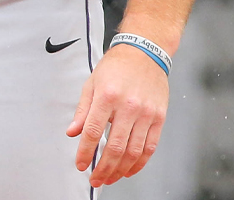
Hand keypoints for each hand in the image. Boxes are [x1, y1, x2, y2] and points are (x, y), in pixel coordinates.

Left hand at [68, 43, 170, 185]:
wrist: (144, 53)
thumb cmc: (115, 68)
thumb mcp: (91, 84)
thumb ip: (83, 111)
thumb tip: (73, 132)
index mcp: (107, 97)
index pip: (94, 132)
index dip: (85, 152)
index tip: (80, 164)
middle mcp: (129, 107)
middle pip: (116, 147)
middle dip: (104, 168)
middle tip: (95, 179)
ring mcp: (147, 114)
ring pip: (135, 151)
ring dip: (121, 169)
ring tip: (110, 178)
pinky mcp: (159, 118)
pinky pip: (150, 146)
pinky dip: (140, 162)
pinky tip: (129, 170)